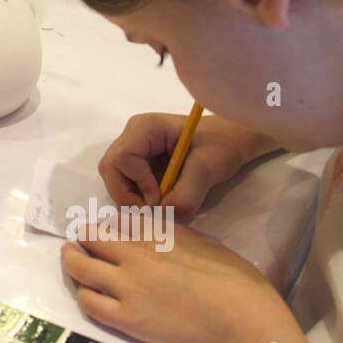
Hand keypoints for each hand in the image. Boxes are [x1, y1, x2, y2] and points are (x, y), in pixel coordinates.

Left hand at [60, 221, 289, 342]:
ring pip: (80, 268)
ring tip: (71, 259)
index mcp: (157, 235)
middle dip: (84, 237)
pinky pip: (89, 302)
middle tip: (79, 241)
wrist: (238, 321)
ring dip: (71, 260)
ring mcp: (126, 287)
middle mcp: (134, 255)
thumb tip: (156, 234)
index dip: (109, 224)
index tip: (106, 229)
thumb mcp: (203, 243)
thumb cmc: (233, 282)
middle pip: (91, 237)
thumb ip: (174, 236)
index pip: (118, 219)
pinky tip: (88, 294)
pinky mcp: (126, 318)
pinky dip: (84, 294)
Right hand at [98, 113, 277, 214]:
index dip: (137, 182)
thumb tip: (165, 214)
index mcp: (145, 128)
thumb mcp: (208, 168)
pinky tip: (163, 198)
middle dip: (128, 194)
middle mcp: (133, 136)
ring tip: (161, 203)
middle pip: (111, 170)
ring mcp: (134, 149)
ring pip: (116, 179)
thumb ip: (187, 193)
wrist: (232, 142)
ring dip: (134, 198)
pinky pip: (128, 184)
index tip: (161, 197)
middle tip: (154, 208)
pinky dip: (141, 198)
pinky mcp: (139, 163)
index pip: (121, 158)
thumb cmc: (222, 145)